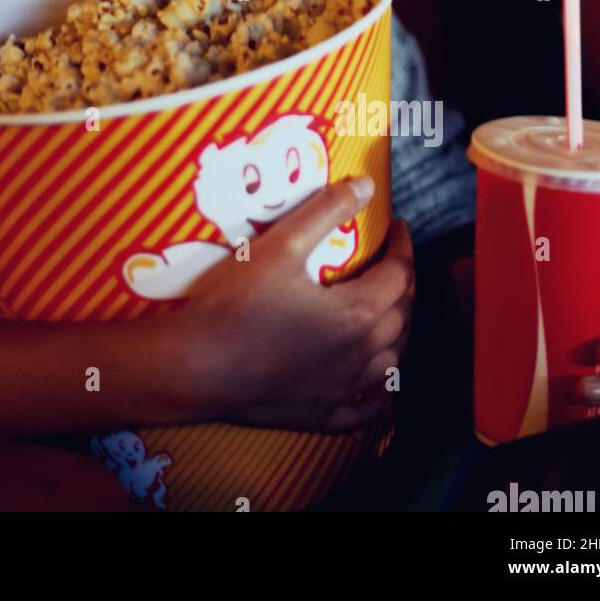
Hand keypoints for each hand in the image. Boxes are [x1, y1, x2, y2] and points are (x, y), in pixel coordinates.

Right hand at [171, 177, 413, 433]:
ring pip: (391, 361)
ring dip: (398, 331)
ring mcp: (342, 390)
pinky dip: (381, 394)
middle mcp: (360, 356)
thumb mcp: (281, 245)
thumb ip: (326, 211)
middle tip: (393, 261)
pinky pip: (367, 409)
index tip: (397, 228)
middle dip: (403, 284)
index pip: (398, 275)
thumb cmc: (235, 303)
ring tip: (389, 310)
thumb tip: (367, 186)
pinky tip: (379, 384)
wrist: (195, 365)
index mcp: (356, 314)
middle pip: (402, 317)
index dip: (402, 247)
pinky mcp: (321, 415)